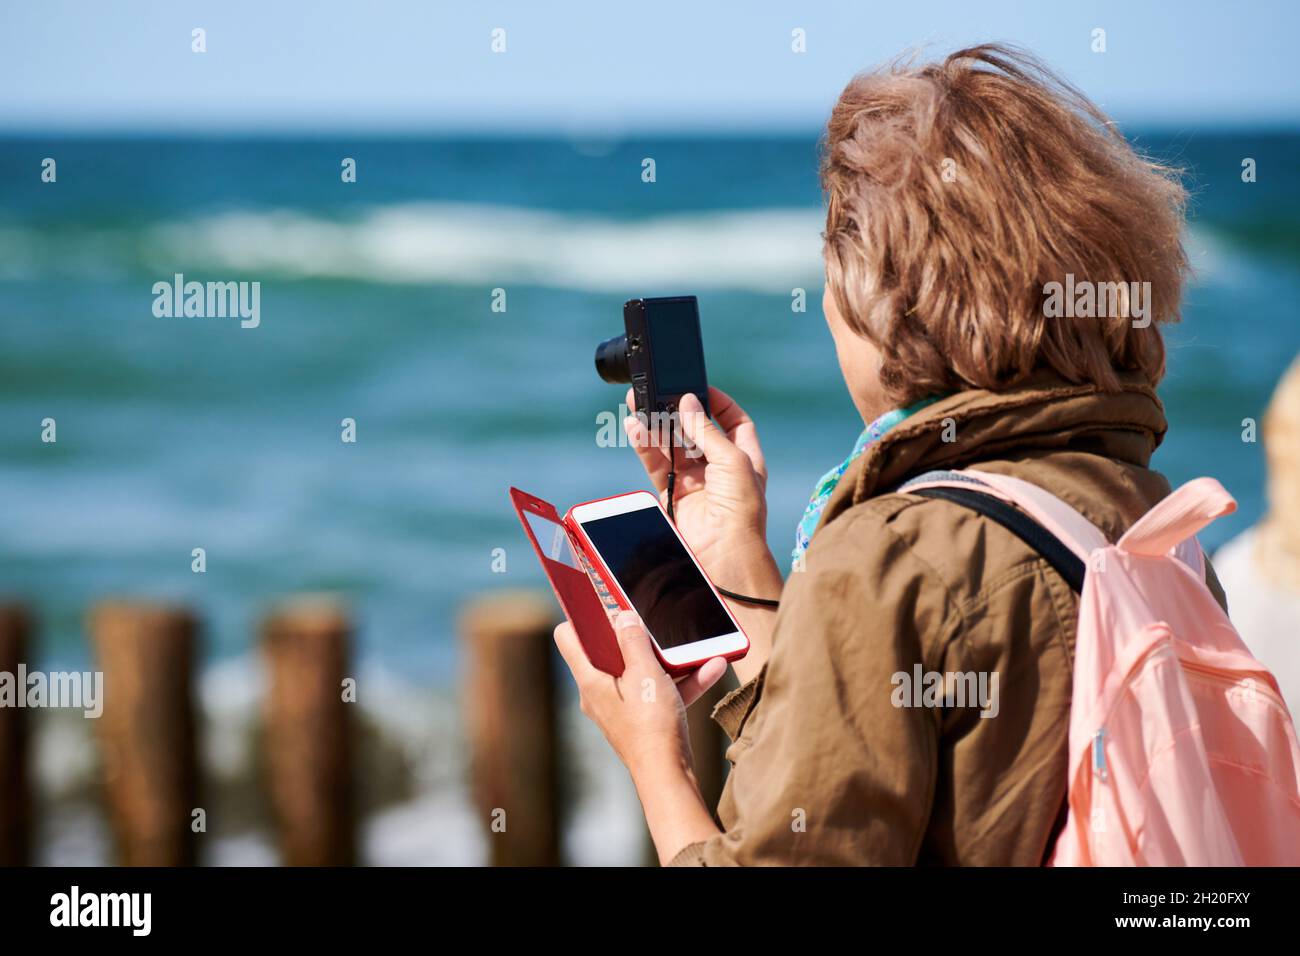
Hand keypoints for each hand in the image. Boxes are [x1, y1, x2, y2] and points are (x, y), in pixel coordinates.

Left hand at [553, 611, 727, 773]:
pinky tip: (711, 667)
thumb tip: (621, 615)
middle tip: (648, 618)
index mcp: (590, 680)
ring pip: (638, 671)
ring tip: (692, 644)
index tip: (598, 600)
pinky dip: (680, 680)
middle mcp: (599, 693)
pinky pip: (657, 690)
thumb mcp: (644, 673)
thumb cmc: (651, 725)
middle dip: (632, 635)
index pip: (569, 638)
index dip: (580, 615)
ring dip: (666, 658)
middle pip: (607, 651)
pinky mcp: (641, 718)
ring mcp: (620, 707)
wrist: (668, 774)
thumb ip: (633, 640)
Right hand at [624, 387, 783, 682]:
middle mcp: (720, 470)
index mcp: (745, 459)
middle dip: (678, 409)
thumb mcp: (734, 462)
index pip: (733, 421)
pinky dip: (645, 445)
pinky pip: (655, 464)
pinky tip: (635, 428)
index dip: (717, 402)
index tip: (698, 385)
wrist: (723, 560)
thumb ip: (707, 430)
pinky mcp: (671, 496)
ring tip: (639, 402)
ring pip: (672, 444)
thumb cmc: (741, 513)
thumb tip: (688, 401)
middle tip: (659, 389)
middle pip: (696, 429)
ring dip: (657, 423)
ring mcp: (694, 483)